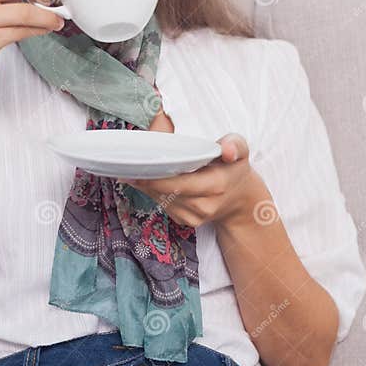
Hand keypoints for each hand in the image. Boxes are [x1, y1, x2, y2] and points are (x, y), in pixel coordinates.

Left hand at [117, 133, 264, 228]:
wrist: (240, 199)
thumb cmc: (234, 168)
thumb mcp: (240, 150)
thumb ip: (234, 144)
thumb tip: (226, 149)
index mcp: (215, 186)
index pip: (178, 184)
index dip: (155, 177)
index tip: (137, 166)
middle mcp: (203, 206)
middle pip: (165, 192)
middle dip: (144, 180)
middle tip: (124, 165)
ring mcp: (194, 217)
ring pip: (161, 199)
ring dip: (145, 186)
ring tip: (129, 170)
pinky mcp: (186, 221)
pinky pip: (163, 205)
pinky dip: (153, 192)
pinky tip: (144, 180)